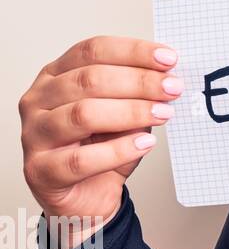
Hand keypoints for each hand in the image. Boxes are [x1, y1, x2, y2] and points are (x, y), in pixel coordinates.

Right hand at [19, 36, 182, 247]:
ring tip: (164, 114)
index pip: (92, 50)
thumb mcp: (125, 113)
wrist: (87, 198)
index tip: (170, 59)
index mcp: (56, 75)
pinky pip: (81, 159)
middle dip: (139, 81)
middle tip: (173, 89)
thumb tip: (169, 78)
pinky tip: (145, 144)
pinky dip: (119, 150)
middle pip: (89, 79)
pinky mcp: (40, 170)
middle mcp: (38, 100)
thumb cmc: (102, 148)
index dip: (133, 51)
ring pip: (83, 114)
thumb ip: (139, 94)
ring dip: (131, 112)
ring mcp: (34, 135)